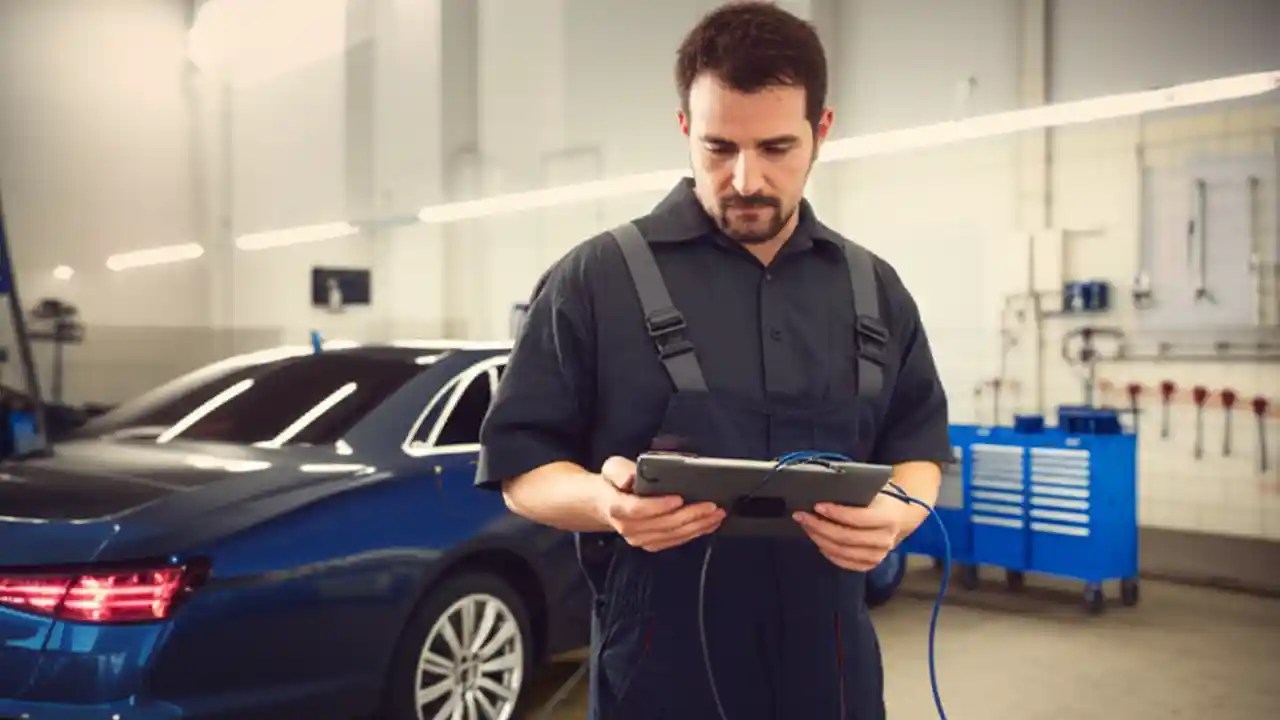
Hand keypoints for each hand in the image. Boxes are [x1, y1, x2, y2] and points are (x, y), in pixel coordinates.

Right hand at [595, 456, 725, 551]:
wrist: (606, 503)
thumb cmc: (614, 483)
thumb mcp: (612, 468)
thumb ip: (620, 470)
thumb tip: (630, 478)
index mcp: (617, 507)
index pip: (639, 509)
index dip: (660, 505)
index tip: (679, 497)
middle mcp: (628, 528)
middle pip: (664, 524)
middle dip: (690, 515)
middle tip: (711, 505)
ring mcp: (640, 539)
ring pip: (673, 535)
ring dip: (698, 525)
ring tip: (716, 514)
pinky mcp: (651, 544)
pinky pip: (676, 541)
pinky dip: (695, 533)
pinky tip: (709, 524)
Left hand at [793, 494, 905, 570]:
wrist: (903, 516)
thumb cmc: (883, 499)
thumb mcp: (876, 491)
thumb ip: (857, 494)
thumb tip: (825, 493)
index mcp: (888, 518)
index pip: (858, 519)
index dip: (835, 513)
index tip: (816, 506)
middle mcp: (884, 540)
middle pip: (845, 537)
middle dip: (820, 527)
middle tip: (802, 516)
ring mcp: (879, 555)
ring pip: (843, 551)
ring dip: (820, 539)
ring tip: (806, 526)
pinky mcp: (872, 563)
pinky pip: (846, 563)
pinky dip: (830, 554)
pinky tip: (819, 543)